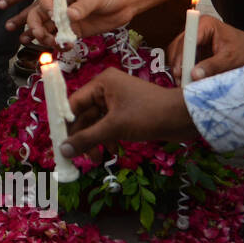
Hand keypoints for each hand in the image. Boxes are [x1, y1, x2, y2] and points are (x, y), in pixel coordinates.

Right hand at [24, 0, 140, 48]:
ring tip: (53, 43)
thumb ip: (82, 6)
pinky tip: (65, 46)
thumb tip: (69, 16)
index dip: (45, 7)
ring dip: (44, 38)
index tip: (53, 16)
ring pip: (45, 29)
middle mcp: (59, 3)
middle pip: (38, 15)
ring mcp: (65, 18)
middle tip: (41, 35)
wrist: (126, 2)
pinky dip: (59, 44)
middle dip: (36, 26)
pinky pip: (59, 38)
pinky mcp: (72, 30)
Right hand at [64, 67, 195, 154]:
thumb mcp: (114, 127)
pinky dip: (107, 139)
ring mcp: (118, 102)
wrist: (185, 118)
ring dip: (94, 141)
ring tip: (95, 159)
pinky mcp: (128, 113)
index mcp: (102, 83)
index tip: (58, 142)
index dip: (65, 123)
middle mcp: (108, 89)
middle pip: (84, 115)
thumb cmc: (149, 114)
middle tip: (76, 157)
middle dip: (82, 137)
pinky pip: (109, 126)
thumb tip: (63, 150)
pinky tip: (110, 152)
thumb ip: (86, 139)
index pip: (74, 103)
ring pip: (97, 123)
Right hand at [166, 15, 243, 81]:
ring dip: (179, 68)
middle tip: (180, 81)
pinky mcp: (195, 47)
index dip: (182, 57)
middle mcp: (196, 28)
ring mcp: (195, 37)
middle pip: (179, 46)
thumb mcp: (231, 59)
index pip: (187, 40)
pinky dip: (184, 69)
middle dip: (178, 64)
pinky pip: (184, 58)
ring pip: (178, 52)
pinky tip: (187, 79)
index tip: (180, 72)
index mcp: (205, 24)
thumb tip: (194, 74)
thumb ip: (213, 66)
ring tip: (182, 82)